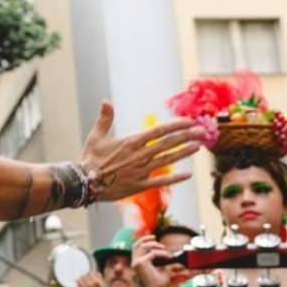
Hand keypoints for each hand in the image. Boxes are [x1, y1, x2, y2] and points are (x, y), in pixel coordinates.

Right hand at [80, 101, 201, 201]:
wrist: (84, 183)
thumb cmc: (89, 159)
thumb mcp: (95, 136)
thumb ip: (104, 119)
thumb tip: (106, 101)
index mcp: (131, 142)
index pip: (159, 131)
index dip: (176, 126)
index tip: (189, 121)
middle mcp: (139, 155)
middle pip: (168, 144)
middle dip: (187, 137)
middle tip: (202, 132)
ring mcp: (141, 171)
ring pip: (168, 160)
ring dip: (184, 153)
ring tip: (198, 147)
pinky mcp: (139, 185)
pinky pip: (161, 182)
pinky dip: (175, 178)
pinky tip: (187, 175)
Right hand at [131, 235, 170, 286]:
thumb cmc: (159, 282)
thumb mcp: (160, 267)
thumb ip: (160, 258)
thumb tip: (165, 250)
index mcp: (137, 263)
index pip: (136, 247)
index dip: (143, 240)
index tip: (153, 237)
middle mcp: (135, 262)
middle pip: (137, 244)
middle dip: (148, 240)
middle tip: (159, 241)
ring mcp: (136, 263)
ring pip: (144, 246)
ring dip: (156, 246)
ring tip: (165, 250)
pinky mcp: (141, 264)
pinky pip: (152, 253)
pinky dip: (162, 253)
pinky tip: (168, 257)